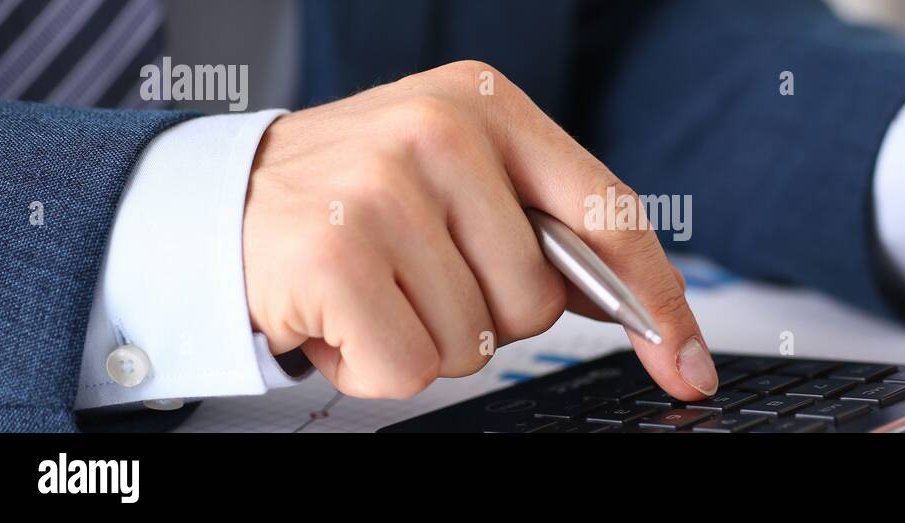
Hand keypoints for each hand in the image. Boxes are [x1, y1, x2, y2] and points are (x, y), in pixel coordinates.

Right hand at [242, 61, 716, 398]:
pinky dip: (373, 366)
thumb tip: (642, 305)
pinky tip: (340, 315)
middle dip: (483, 315)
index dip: (655, 300)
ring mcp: (384, 190)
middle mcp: (438, 132)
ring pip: (475, 343)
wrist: (219, 203)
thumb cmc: (353, 199)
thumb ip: (544, 229)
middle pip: (537, 301)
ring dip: (424, 340)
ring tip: (372, 287)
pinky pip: (411, 368)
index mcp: (484, 104)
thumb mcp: (456, 180)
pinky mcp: (336, 256)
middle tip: (415, 273)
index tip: (685, 363)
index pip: (606, 214)